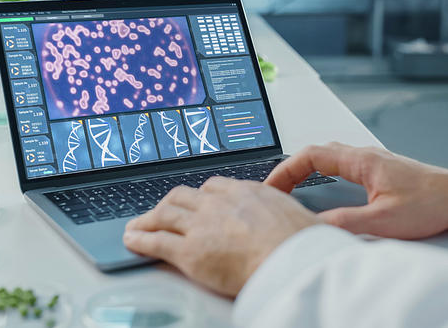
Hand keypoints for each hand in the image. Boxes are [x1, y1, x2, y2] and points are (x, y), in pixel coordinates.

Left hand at [123, 177, 320, 296]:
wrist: (294, 260)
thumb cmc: (305, 246)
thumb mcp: (305, 219)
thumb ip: (293, 218)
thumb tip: (315, 226)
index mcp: (248, 192)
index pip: (215, 186)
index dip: (201, 195)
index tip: (195, 201)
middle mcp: (220, 204)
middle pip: (184, 196)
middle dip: (169, 203)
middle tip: (161, 211)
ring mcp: (202, 226)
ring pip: (165, 214)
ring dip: (148, 220)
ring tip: (138, 225)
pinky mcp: (189, 251)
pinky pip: (156, 241)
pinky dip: (140, 240)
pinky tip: (132, 241)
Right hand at [264, 143, 447, 238]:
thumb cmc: (433, 203)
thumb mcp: (383, 220)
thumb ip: (345, 223)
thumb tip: (313, 226)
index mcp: (361, 160)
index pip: (310, 155)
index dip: (284, 170)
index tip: (270, 186)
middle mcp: (366, 155)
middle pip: (317, 153)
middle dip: (291, 169)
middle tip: (276, 188)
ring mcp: (375, 162)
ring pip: (331, 158)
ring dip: (308, 170)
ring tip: (294, 188)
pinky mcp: (384, 172)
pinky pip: (344, 166)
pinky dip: (325, 175)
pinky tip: (328, 191)